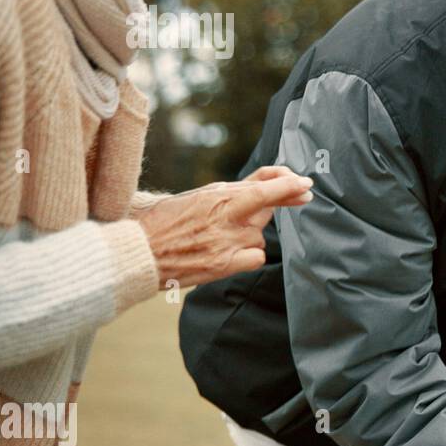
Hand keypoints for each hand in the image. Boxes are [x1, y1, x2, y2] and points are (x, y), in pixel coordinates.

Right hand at [136, 165, 312, 287]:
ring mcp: (227, 243)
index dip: (287, 185)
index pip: (262, 189)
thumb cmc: (169, 220)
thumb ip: (238, 188)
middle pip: (267, 209)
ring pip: (260, 236)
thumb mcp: (202, 194)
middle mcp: (226, 219)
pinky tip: (228, 253)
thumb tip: (273, 179)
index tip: (305, 183)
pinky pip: (256, 257)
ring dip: (249, 234)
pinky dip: (248, 255)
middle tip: (243, 212)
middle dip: (269, 206)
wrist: (140, 251)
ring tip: (218, 236)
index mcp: (218, 197)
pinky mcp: (224, 265)